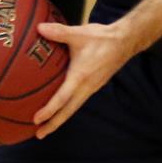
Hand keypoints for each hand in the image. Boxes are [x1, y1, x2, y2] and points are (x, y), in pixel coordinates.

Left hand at [29, 18, 138, 137]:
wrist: (124, 42)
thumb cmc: (101, 38)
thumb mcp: (78, 33)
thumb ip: (58, 32)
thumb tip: (39, 28)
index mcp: (81, 76)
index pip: (62, 98)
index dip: (49, 110)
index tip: (36, 119)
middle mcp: (86, 86)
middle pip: (68, 111)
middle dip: (53, 124)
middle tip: (39, 134)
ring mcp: (91, 88)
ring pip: (74, 108)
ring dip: (60, 118)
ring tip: (46, 127)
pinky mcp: (94, 86)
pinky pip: (78, 101)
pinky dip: (67, 108)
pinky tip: (59, 107)